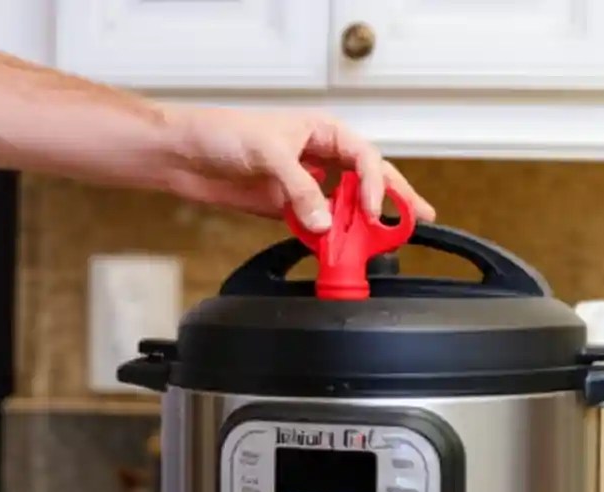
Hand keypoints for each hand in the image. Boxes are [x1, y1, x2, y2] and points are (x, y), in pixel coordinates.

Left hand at [160, 104, 436, 231]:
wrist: (184, 153)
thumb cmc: (222, 132)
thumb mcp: (268, 153)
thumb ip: (301, 189)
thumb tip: (326, 222)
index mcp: (323, 131)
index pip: (365, 157)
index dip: (377, 184)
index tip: (375, 211)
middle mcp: (319, 157)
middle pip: (366, 180)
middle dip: (395, 199)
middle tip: (420, 218)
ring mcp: (304, 183)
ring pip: (344, 205)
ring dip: (360, 224)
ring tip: (382, 242)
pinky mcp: (287, 207)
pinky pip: (317, 224)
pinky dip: (328, 238)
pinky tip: (339, 248)